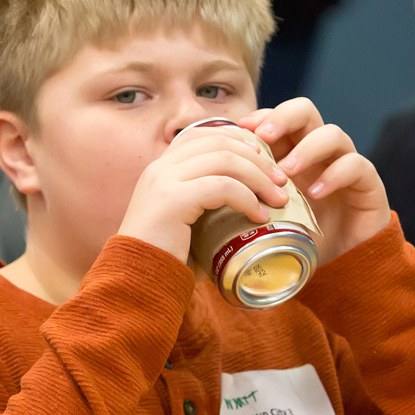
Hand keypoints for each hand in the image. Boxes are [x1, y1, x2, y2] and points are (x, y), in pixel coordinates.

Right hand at [117, 124, 290, 260]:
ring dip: (258, 177)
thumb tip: (244, 197)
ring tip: (277, 198)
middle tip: (280, 180)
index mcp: (160, 168)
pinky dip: (247, 198)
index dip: (237, 139)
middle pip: (219, 142)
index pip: (203, 134)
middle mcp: (159, 168)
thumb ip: (201, 201)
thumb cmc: (162, 256)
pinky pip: (222, 187)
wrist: (134, 279)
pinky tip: (259, 216)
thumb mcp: (180, 220)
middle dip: (256, 158)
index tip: (262, 159)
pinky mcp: (172, 200)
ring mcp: (164, 181)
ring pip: (224, 160)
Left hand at [239, 98, 390, 265]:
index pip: (277, 119)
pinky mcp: (368, 185)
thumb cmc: (295, 243)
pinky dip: (335, 175)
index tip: (239, 130)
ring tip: (285, 172)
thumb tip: (194, 194)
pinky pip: (356, 165)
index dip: (259, 118)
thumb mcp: (260, 219)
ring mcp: (344, 165)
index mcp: (290, 154)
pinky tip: (314, 193)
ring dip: (307, 149)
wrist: (338, 271)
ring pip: (333, 134)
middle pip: (305, 111)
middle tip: (261, 137)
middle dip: (282, 118)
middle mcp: (318, 154)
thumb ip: (236, 201)